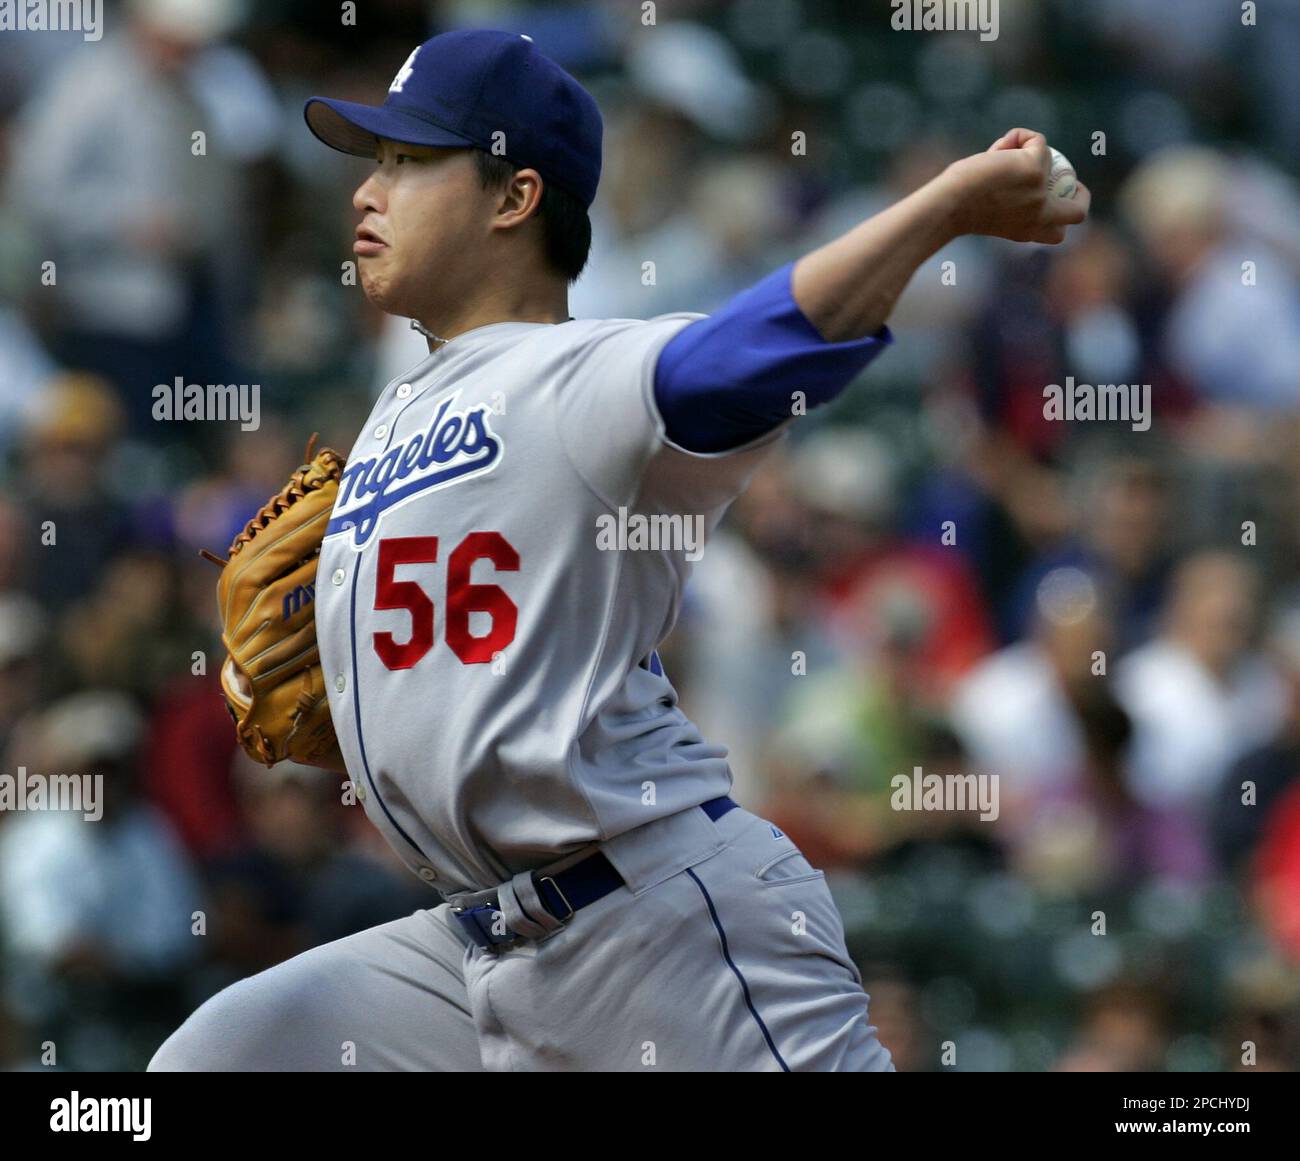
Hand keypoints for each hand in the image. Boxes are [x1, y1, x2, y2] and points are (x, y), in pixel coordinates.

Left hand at [940, 128, 1089, 243]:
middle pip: (1079, 212)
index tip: (1053, 202)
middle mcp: (1040, 215)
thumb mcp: (989, 213)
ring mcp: (1040, 191)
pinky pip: (1036, 140)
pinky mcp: (1035, 167)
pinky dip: (1018, 137)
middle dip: (1082, 195)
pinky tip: (996, 147)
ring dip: (1027, 150)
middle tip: (1064, 176)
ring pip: (1050, 159)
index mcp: (1028, 232)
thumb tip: (1018, 174)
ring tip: (998, 156)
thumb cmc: (955, 211)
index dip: (1061, 217)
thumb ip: (1010, 204)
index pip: (1057, 233)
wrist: (949, 204)